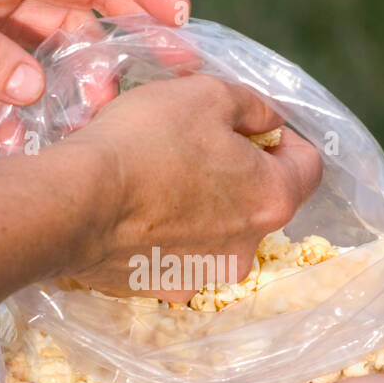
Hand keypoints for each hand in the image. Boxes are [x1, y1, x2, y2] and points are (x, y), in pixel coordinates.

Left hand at [0, 0, 187, 131]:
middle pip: (79, 4)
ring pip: (45, 55)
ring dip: (73, 85)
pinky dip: (21, 119)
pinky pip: (1, 94)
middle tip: (164, 80)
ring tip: (95, 122)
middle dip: (125, 37)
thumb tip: (37, 93)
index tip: (178, 18)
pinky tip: (36, 148)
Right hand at [65, 74, 322, 298]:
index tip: (250, 124)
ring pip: (218, 229)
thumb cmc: (146, 141)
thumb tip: (268, 119)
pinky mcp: (166, 288)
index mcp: (272, 199)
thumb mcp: (206, 95)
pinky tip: (136, 210)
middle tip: (193, 145)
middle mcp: (249, 247)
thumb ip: (251, 104)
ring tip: (157, 177)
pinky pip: (179, 253)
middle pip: (261, 200)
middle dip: (237, 171)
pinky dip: (167, 231)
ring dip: (201, 204)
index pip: (309, 165)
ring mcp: (207, 275)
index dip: (284, 137)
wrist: (74, 204)